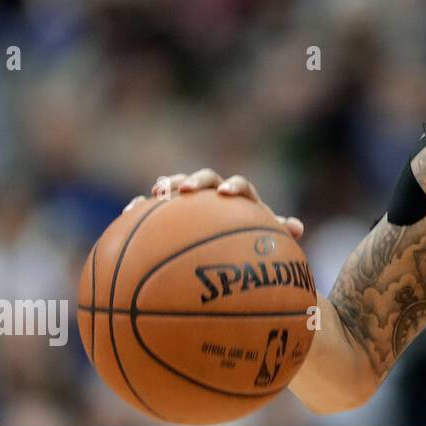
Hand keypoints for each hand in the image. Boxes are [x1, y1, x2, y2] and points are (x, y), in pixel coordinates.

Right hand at [122, 168, 304, 239]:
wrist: (233, 246)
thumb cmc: (252, 245)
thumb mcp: (266, 241)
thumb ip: (279, 232)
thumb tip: (298, 227)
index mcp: (241, 199)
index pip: (240, 186)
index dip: (233, 186)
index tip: (225, 193)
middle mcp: (216, 193)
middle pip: (205, 179)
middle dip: (195, 181)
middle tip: (185, 190)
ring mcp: (193, 200)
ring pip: (178, 185)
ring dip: (167, 185)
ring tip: (154, 193)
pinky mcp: (172, 210)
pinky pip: (156, 205)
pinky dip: (144, 205)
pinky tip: (128, 212)